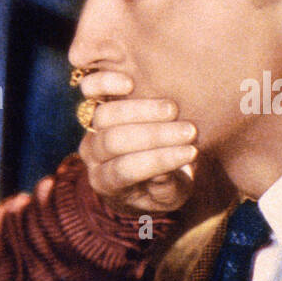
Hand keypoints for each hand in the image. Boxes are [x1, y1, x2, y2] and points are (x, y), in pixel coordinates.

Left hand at [77, 71, 196, 214]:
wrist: (146, 172)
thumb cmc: (163, 186)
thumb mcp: (169, 197)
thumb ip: (166, 189)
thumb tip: (163, 173)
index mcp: (106, 183)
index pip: (124, 171)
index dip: (158, 161)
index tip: (192, 152)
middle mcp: (93, 156)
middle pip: (113, 142)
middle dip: (154, 135)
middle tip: (188, 130)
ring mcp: (91, 129)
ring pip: (104, 116)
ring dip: (140, 110)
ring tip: (173, 109)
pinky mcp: (94, 104)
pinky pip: (89, 91)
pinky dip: (104, 84)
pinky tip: (130, 83)